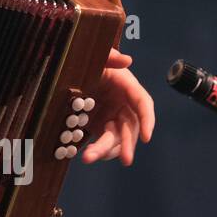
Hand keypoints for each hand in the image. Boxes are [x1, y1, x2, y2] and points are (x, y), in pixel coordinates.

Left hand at [80, 47, 156, 165]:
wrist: (69, 70)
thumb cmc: (87, 61)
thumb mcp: (96, 57)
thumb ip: (110, 56)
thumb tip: (127, 60)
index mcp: (126, 86)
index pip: (143, 104)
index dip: (147, 120)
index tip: (147, 138)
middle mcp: (123, 104)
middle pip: (130, 127)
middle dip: (128, 145)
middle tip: (126, 160)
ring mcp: (112, 117)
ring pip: (115, 138)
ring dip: (106, 150)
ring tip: (89, 157)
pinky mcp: (99, 126)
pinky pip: (102, 141)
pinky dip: (96, 149)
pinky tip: (85, 154)